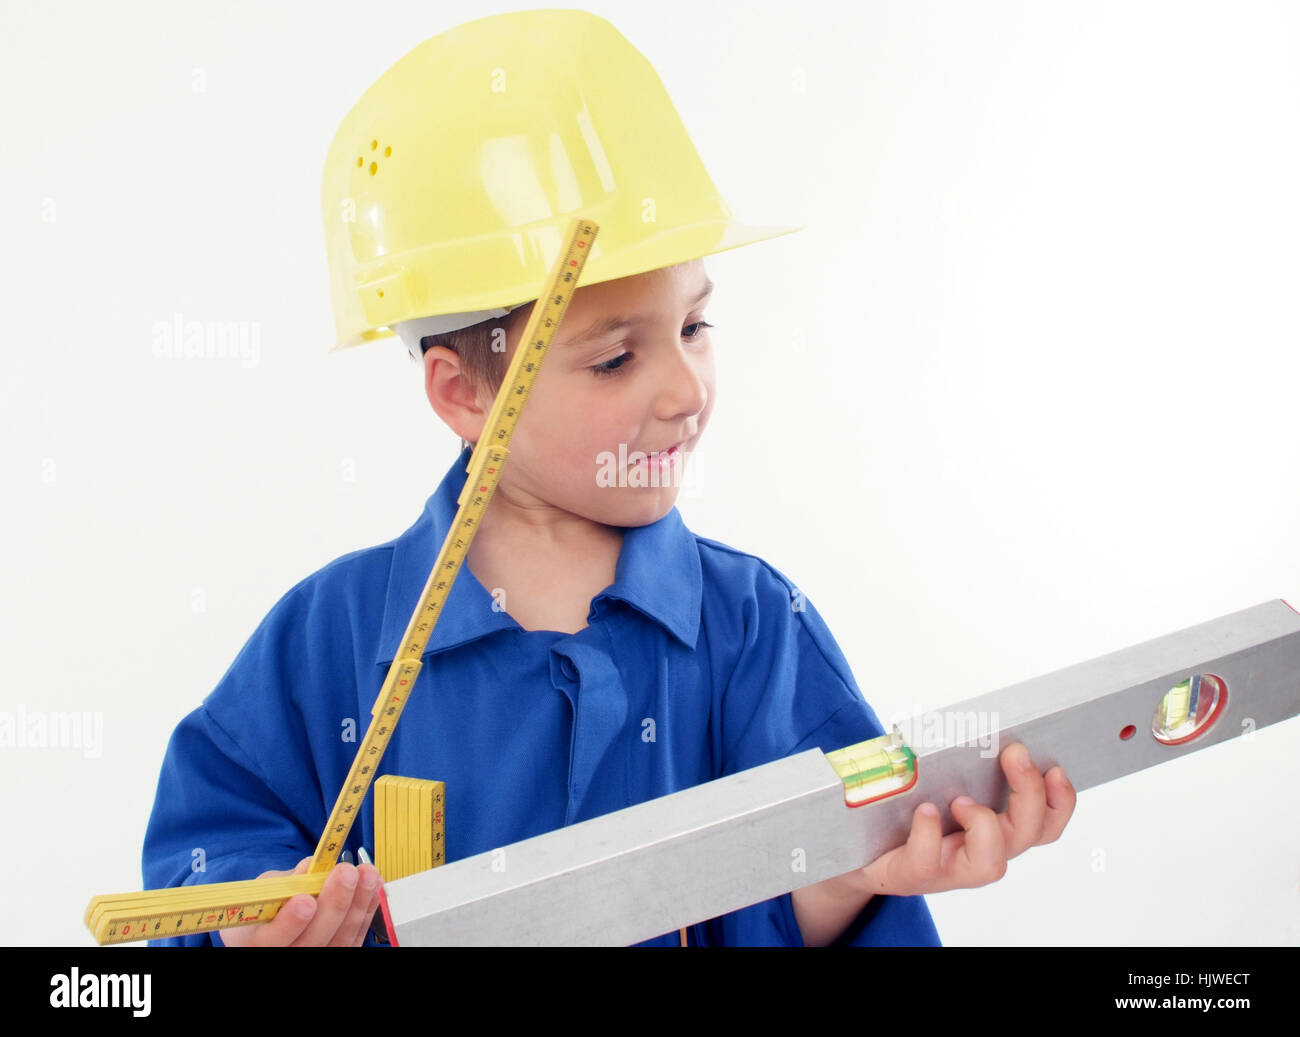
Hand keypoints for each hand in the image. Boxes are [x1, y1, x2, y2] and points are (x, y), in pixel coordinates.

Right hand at [218, 857, 382, 946]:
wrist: (271, 926)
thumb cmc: (264, 907)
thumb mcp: (263, 890)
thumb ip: (284, 881)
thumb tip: (309, 867)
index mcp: (256, 942)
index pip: (273, 939)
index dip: (291, 922)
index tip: (306, 899)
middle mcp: (286, 956)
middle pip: (313, 941)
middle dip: (335, 904)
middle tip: (346, 873)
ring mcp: (314, 957)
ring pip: (340, 940)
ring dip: (358, 904)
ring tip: (367, 874)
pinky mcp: (337, 952)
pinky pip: (355, 937)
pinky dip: (367, 910)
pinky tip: (373, 887)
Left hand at [861, 742, 1075, 896]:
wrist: (856, 850)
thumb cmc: (903, 811)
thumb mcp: (939, 779)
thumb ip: (961, 760)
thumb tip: (975, 722)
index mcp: (995, 830)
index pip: (1045, 823)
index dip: (1060, 800)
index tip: (1056, 766)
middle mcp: (980, 853)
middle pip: (1028, 835)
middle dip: (1028, 793)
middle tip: (1014, 753)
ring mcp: (949, 869)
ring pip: (992, 863)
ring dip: (985, 825)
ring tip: (961, 799)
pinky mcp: (913, 875)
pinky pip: (929, 861)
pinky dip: (930, 835)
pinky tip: (925, 810)